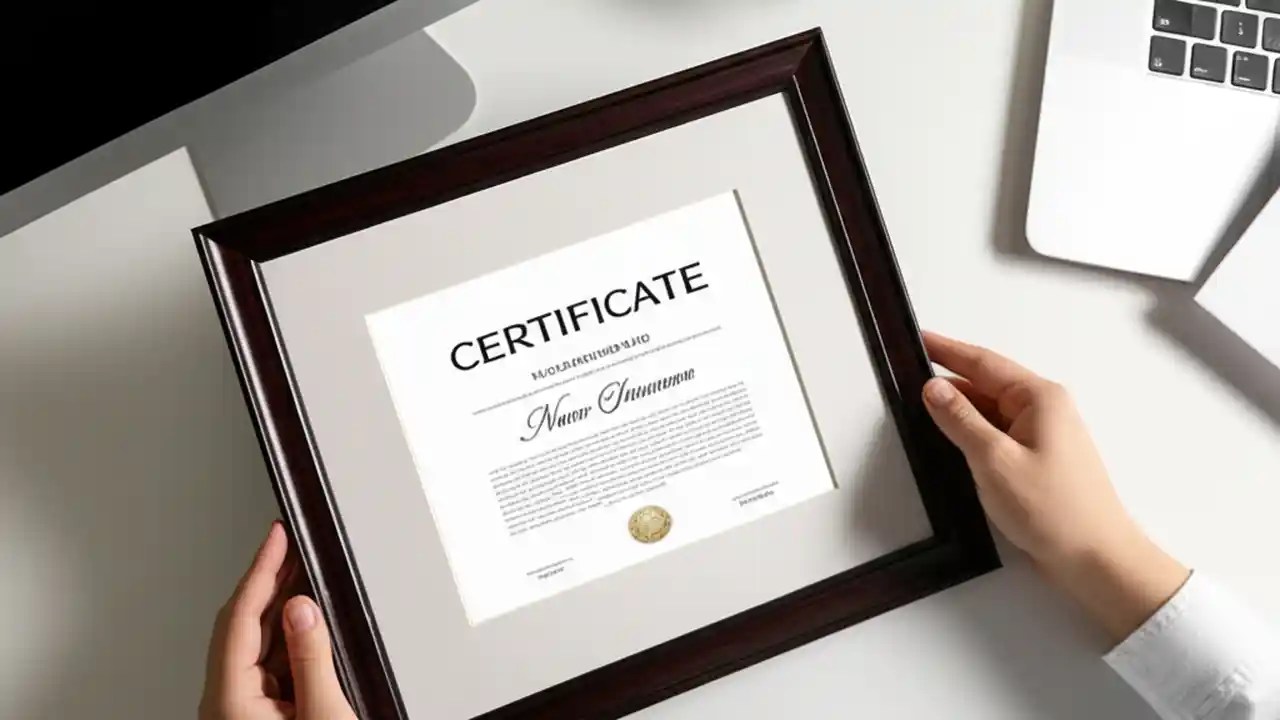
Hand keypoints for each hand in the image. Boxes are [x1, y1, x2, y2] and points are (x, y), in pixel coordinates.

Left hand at [200, 522, 357, 719]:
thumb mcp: (323, 714)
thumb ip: (311, 659)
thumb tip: (302, 608)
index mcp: (230, 699)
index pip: (240, 616)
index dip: (260, 569)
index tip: (276, 536)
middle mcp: (226, 702)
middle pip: (241, 625)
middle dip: (267, 579)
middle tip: (287, 543)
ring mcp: (239, 709)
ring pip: (255, 643)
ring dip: (279, 606)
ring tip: (301, 570)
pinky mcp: (257, 714)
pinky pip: (268, 662)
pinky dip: (287, 634)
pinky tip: (307, 619)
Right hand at [920, 331, 1188, 641]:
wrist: (1095, 560)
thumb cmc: (1049, 507)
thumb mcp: (994, 460)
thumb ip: (960, 420)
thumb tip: (932, 387)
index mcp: (1038, 397)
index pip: (983, 362)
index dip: (946, 349)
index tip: (915, 337)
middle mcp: (1044, 409)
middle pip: (986, 385)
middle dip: (948, 381)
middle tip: (905, 377)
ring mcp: (1042, 436)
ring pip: (990, 412)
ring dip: (958, 411)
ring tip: (917, 409)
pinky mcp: (1038, 461)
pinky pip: (997, 435)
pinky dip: (971, 434)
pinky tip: (948, 441)